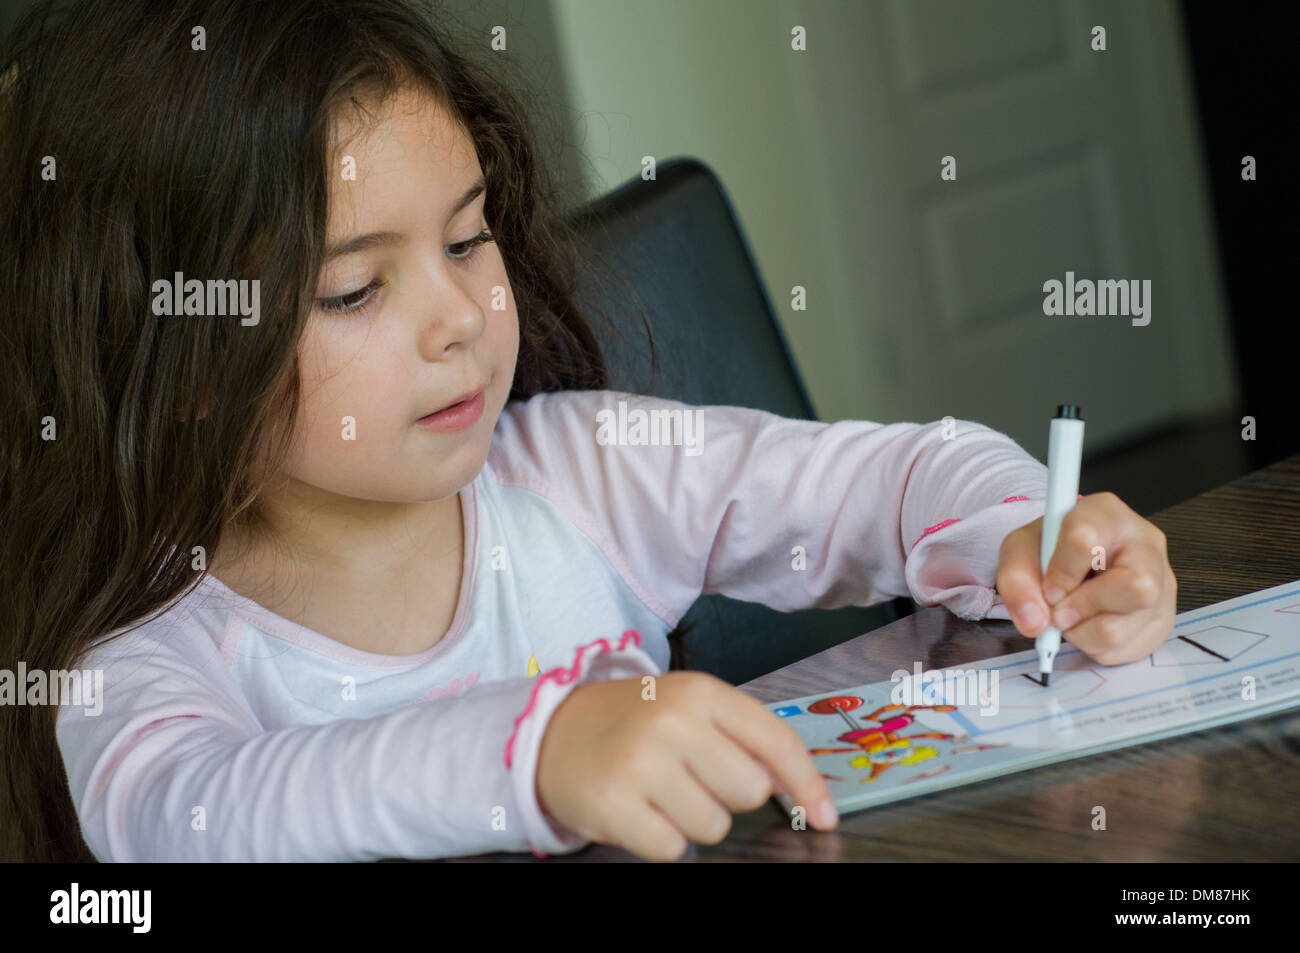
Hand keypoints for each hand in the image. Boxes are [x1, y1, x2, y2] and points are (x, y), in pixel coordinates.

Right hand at [535, 670, 836, 860]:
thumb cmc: (635, 724)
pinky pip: (671, 849)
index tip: (826, 816)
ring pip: (713, 827)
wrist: (553, 733)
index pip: (774, 740)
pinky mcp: (613, 803)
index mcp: (700, 692)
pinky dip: (659, 840)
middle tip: (692, 778)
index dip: (807, 783)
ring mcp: (641, 763)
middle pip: (749, 792)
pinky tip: (638, 810)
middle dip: (728, 796)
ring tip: (660, 793)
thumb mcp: (689, 708)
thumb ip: (743, 737)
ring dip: (692, 820)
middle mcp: (673, 722)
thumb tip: (800, 788)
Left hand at [995, 491, 1176, 664]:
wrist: (1072, 565)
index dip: (1062, 571)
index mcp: (1107, 514)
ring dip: (1081, 632)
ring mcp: (1162, 585)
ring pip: (1123, 627)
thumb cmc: (1051, 551)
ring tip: (1071, 615)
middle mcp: (1145, 546)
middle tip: (1059, 610)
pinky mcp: (1161, 621)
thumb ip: (1017, 581)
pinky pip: (1125, 649)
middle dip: (1083, 607)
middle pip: (1135, 586)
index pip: (1088, 537)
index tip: (1049, 589)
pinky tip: (1088, 624)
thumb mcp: (1021, 552)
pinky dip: (1093, 646)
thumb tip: (1034, 621)